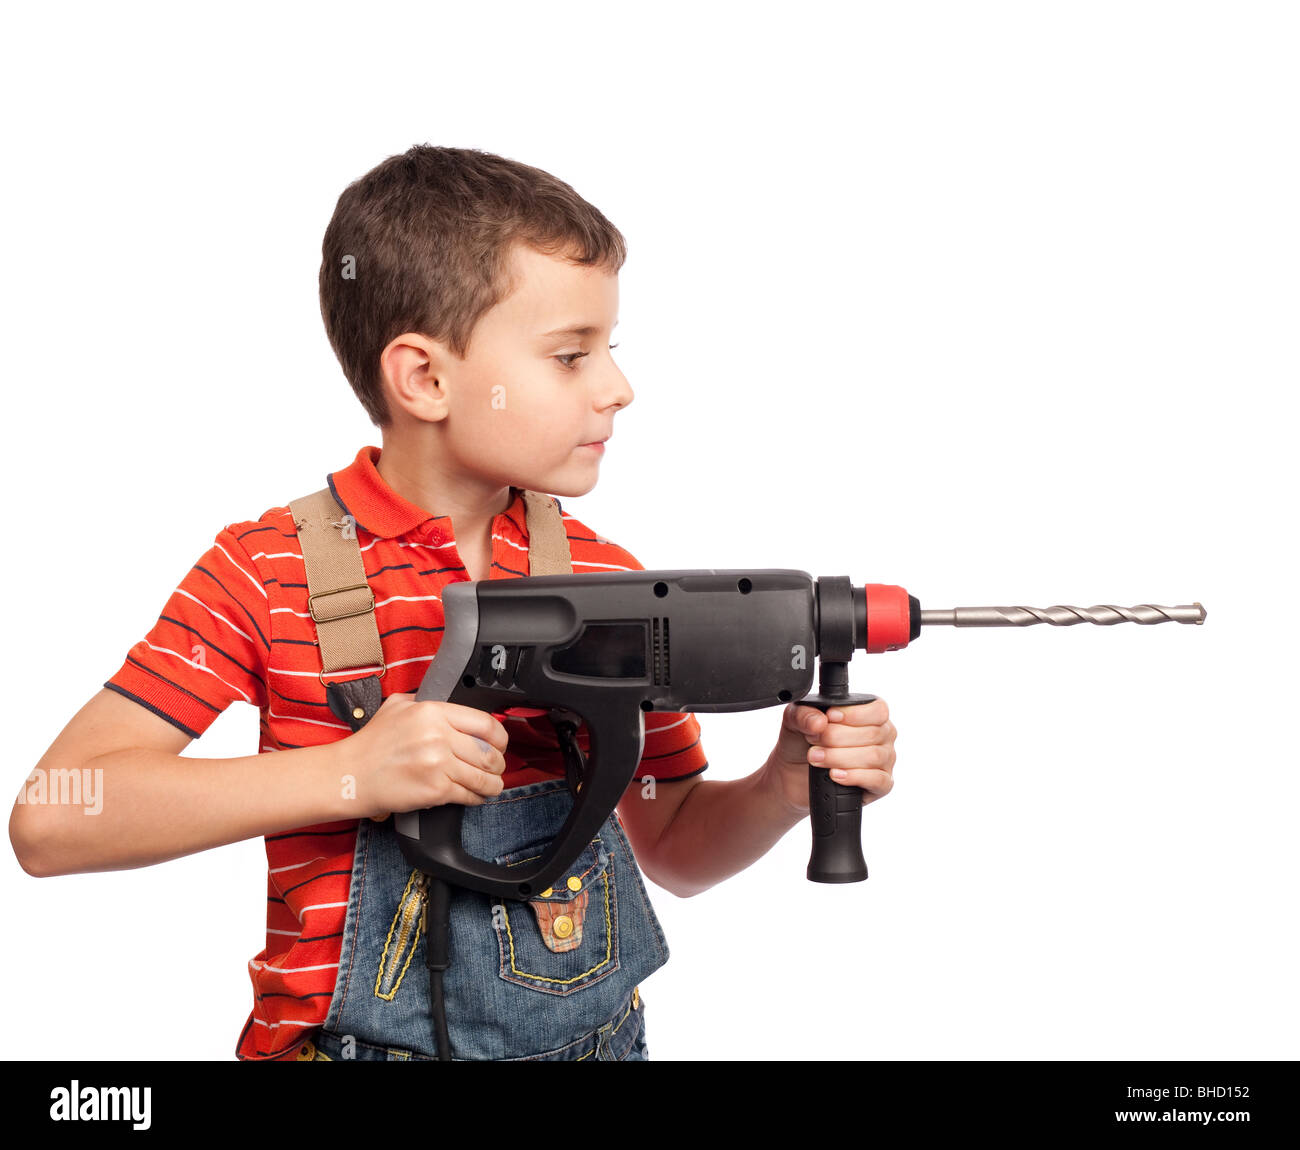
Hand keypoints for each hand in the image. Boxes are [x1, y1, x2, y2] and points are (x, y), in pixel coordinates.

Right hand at [336, 692, 509, 820]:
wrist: (350, 775)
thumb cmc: (371, 743)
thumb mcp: (397, 706)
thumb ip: (426, 701)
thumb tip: (453, 703)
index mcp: (433, 712)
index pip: (485, 723)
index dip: (500, 737)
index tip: (500, 743)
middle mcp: (439, 736)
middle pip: (489, 752)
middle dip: (499, 763)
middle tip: (497, 767)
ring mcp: (438, 764)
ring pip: (484, 776)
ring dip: (493, 784)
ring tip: (492, 785)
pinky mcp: (435, 790)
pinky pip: (468, 795)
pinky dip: (477, 798)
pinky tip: (476, 796)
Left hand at [764, 698, 896, 813]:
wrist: (791, 775)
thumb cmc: (801, 743)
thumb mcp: (795, 721)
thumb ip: (804, 714)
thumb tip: (820, 721)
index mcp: (869, 715)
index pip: (878, 709)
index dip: (855, 714)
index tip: (830, 717)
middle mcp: (882, 736)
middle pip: (872, 733)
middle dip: (837, 738)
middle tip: (814, 741)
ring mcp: (884, 761)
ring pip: (873, 756)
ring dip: (840, 757)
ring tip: (816, 758)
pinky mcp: (880, 786)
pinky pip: (878, 780)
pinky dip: (855, 777)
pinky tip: (835, 775)